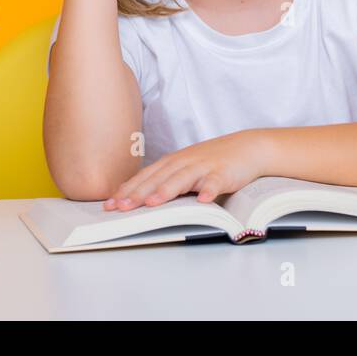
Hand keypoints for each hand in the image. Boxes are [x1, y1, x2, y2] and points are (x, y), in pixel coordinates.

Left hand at [102, 130, 270, 210]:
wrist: (247, 148)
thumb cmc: (212, 161)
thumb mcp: (185, 168)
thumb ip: (165, 180)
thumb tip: (137, 196)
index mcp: (173, 162)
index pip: (145, 177)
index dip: (127, 190)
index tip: (109, 204)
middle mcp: (184, 162)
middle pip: (158, 178)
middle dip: (138, 193)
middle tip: (121, 207)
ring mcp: (204, 166)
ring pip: (182, 179)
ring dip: (167, 190)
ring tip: (152, 203)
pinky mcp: (224, 172)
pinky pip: (215, 182)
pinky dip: (209, 190)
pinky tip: (203, 200)